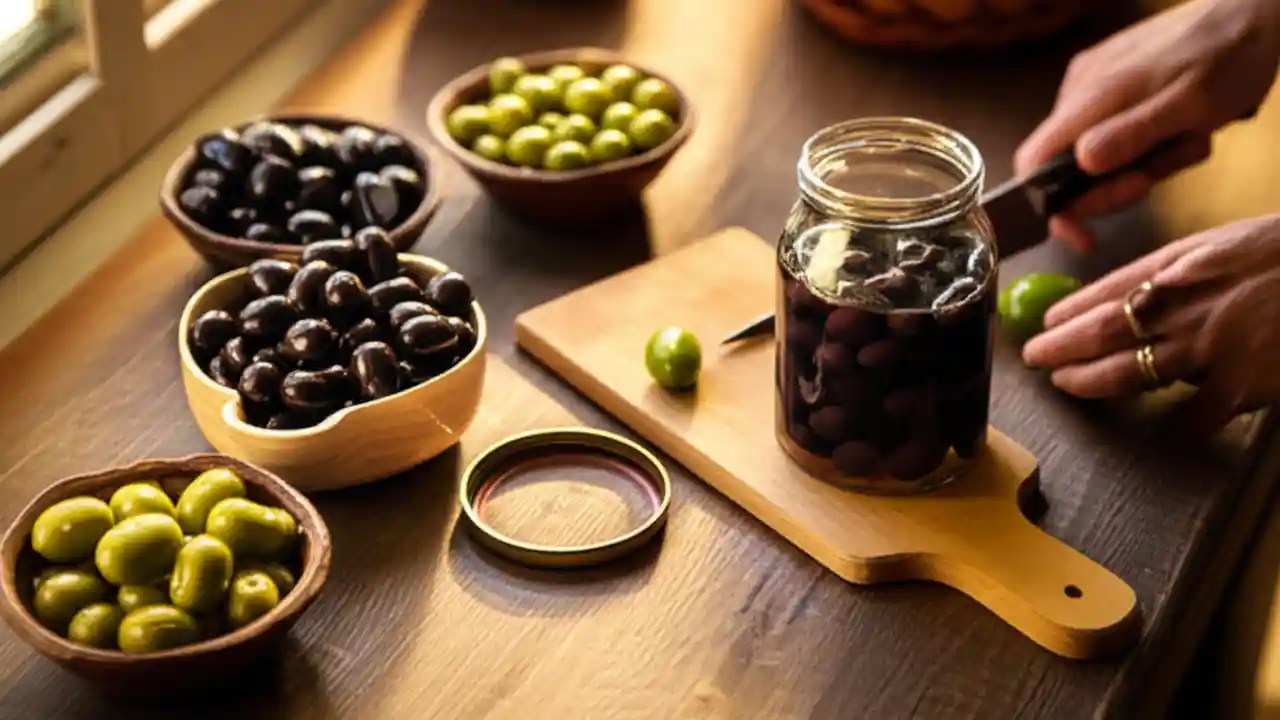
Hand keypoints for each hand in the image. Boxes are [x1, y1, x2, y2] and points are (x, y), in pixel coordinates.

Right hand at [1015, 0, 1279, 249]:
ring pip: (1096, 153)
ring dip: (1141, 163)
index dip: (1052, 208)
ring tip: (1186, 141)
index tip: (1086, 234)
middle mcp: (1078, 91)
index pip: (1034, 166)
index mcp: (1090, 98)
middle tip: (1159, 176)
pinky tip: (1179, 128)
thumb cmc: (1229, 57)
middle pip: (1069, 167)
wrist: (1254, 11)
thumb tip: (1081, 164)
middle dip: (1115, 183)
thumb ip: (1134, 135)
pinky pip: (1113, 130)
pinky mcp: (1111, 80)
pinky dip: (1145, 143)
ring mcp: (1092, 83)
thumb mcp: (1191, 105)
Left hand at [1022, 215, 1279, 435]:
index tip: (1048, 321)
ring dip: (1091, 381)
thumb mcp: (1239, 245)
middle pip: (1104, 329)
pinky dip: (1180, 424)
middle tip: (1033, 358)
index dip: (1073, 308)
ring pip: (1130, 370)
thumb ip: (1195, 273)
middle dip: (1061, 346)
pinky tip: (1167, 432)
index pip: (1112, 287)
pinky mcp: (1241, 383)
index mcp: (1189, 262)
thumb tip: (1152, 296)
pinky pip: (1196, 414)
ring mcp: (1212, 345)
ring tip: (1065, 384)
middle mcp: (1189, 302)